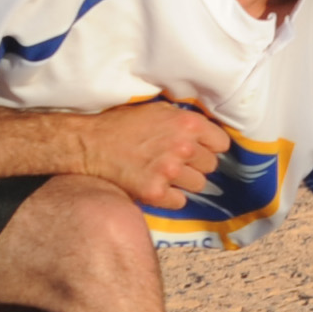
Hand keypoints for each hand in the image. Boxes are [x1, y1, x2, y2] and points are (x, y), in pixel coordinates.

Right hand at [81, 100, 231, 206]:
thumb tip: (205, 131)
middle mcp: (183, 148)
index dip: (210, 146)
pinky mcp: (156, 192)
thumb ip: (183, 120)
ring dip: (185, 181)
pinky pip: (180, 201)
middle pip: (211, 166)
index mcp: (187, 124)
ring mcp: (170, 172)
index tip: (199, 148)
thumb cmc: (122, 124)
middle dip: (196, 164)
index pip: (221, 144)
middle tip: (177, 160)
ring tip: (166, 174)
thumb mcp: (157, 110)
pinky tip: (157, 186)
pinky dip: (170, 197)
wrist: (91, 144)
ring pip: (198, 185)